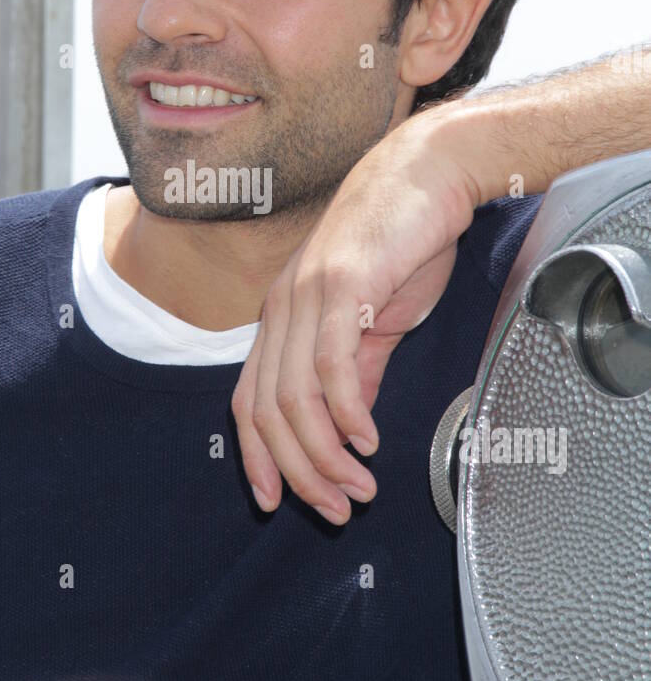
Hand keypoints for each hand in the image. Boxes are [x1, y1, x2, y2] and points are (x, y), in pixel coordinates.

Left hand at [231, 110, 480, 524]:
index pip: (249, 400)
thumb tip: (348, 422)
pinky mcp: (342, 284)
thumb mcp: (375, 316)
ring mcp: (307, 294)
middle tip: (337, 510)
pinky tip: (367, 442)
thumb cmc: (404, 237)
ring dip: (325, 455)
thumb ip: (358, 369)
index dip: (258, 456)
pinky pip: (331, 365)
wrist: (431, 170)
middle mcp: (282, 307)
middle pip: (267, 411)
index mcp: (283, 315)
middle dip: (298, 472)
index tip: (278, 501)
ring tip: (359, 489)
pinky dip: (347, 413)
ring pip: (294, 397)